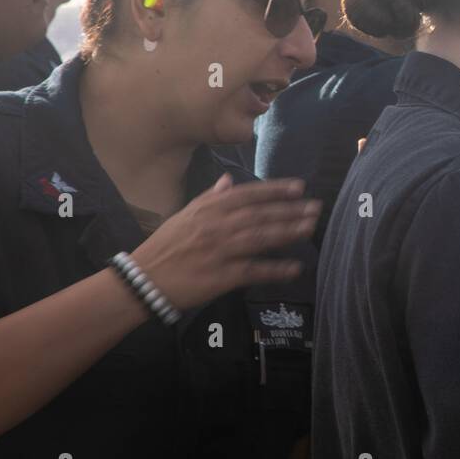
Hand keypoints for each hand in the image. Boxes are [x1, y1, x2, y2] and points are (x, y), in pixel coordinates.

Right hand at [129, 175, 322, 309]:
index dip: (275, 190)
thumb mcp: (185, 214)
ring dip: (288, 232)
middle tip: (316, 207)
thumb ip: (210, 197)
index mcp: (209, 209)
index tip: (299, 187)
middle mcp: (216, 226)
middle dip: (290, 210)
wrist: (143, 279)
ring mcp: (219, 251)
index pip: (248, 194)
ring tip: (310, 227)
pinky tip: (295, 267)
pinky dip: (275, 269)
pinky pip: (253, 271)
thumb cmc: (165, 246)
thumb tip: (229, 180)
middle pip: (260, 215)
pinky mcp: (220, 277)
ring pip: (260, 238)